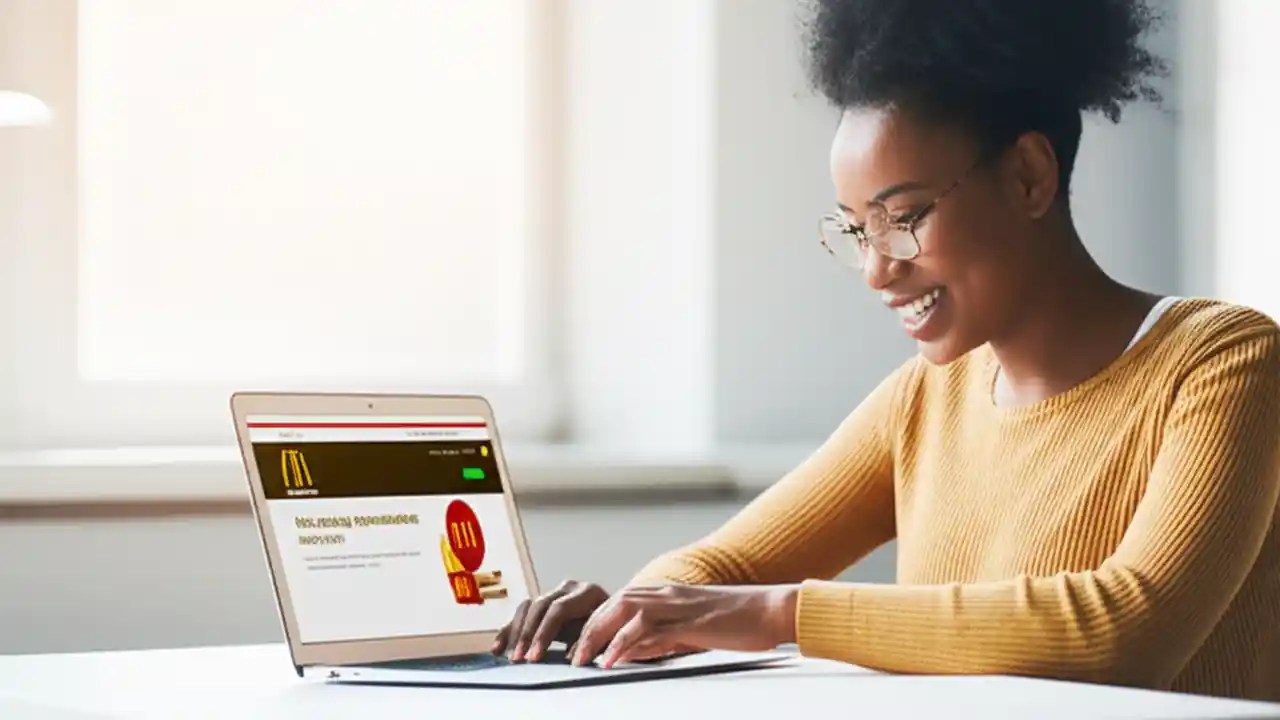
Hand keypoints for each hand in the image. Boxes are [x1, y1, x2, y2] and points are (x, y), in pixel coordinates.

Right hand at [492, 580, 608, 662]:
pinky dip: (509, 631)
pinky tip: (498, 648)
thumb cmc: (615, 631)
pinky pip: (521, 614)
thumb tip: (572, 657)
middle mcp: (569, 589)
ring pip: (527, 608)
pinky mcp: (544, 605)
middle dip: (527, 635)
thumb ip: (590, 642)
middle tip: (519, 659)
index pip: (558, 609)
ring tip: (510, 657)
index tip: (534, 657)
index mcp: (587, 592)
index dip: (543, 634)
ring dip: (516, 634)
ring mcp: (555, 594)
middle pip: (539, 607)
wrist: (619, 622)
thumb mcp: (607, 636)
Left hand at [571, 584, 798, 667]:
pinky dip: (628, 646)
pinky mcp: (692, 624)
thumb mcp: (694, 630)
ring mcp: (680, 606)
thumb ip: (663, 637)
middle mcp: (670, 594)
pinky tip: (613, 661)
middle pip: (615, 603)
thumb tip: (635, 653)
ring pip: (626, 613)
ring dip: (601, 636)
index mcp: (670, 593)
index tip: (580, 643)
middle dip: (589, 628)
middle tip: (571, 654)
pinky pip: (652, 632)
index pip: (621, 601)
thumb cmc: (740, 621)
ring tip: (583, 660)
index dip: (597, 620)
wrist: (775, 609)